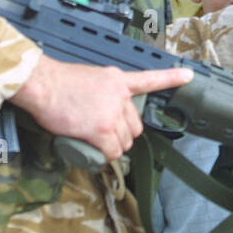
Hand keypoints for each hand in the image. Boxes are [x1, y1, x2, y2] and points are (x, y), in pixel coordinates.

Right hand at [12, 54, 194, 161]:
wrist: (43, 84)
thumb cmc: (59, 82)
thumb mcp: (91, 78)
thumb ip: (104, 90)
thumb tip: (103, 107)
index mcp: (119, 80)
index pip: (151, 79)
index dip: (172, 79)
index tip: (189, 76)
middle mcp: (120, 97)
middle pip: (135, 126)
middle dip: (124, 134)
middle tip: (105, 133)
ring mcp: (112, 114)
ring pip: (124, 142)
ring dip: (113, 146)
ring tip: (94, 140)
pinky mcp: (101, 130)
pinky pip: (112, 152)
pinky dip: (105, 156)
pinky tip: (96, 151)